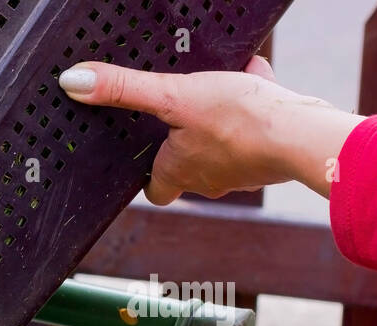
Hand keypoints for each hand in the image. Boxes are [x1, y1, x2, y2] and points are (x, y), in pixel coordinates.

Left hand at [59, 57, 365, 202]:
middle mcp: (208, 180)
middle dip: (185, 142)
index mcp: (177, 172)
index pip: (155, 191)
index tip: (144, 162)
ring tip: (220, 93)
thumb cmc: (237, 123)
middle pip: (188, 168)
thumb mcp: (174, 96)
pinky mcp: (271, 156)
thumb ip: (125, 90)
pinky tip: (256, 83)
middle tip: (182, 119)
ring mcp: (242, 170)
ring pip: (223, 146)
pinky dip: (252, 109)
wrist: (302, 135)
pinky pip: (254, 130)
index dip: (149, 177)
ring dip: (219, 121)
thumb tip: (74, 82)